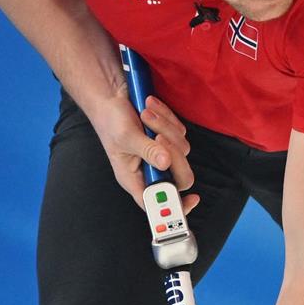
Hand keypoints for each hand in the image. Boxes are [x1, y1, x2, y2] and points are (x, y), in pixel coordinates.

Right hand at [96, 93, 197, 208]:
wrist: (111, 97)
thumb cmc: (111, 121)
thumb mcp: (126, 137)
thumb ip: (147, 150)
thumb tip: (166, 163)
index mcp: (135, 178)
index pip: (158, 203)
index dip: (176, 207)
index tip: (193, 200)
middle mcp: (151, 169)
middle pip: (181, 178)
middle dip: (175, 157)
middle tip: (159, 137)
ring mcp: (162, 154)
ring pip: (182, 150)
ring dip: (164, 128)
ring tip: (145, 114)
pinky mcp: (170, 138)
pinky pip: (180, 132)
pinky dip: (167, 118)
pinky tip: (150, 107)